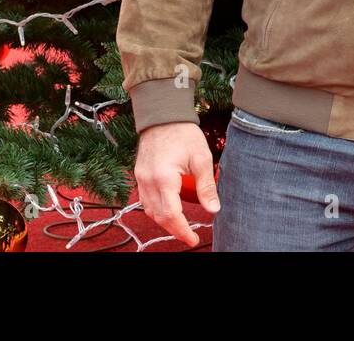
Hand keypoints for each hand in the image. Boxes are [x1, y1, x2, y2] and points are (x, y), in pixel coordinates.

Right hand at [134, 122, 218, 247]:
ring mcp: (140, 178)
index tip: (193, 239)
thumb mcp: (201, 158)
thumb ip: (206, 186)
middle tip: (190, 236)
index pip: (172, 215)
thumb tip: (214, 209)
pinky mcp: (139, 175)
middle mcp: (148, 181)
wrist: (163, 114)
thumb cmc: (183, 132)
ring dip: (164, 221)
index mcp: (164, 178)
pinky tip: (168, 210)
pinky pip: (145, 200)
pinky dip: (156, 210)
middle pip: (159, 217)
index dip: (183, 231)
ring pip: (149, 211)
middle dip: (174, 230)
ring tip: (181, 226)